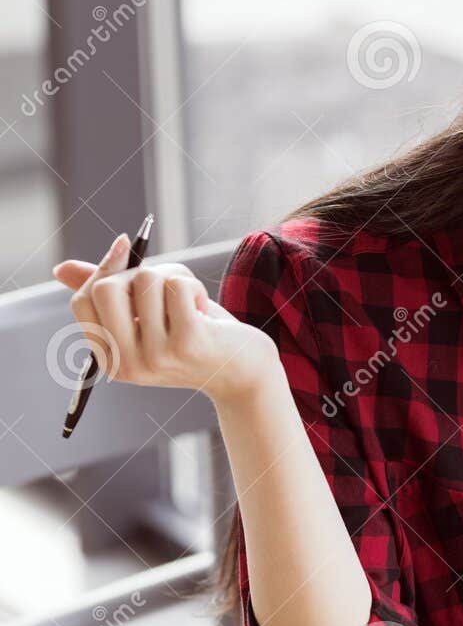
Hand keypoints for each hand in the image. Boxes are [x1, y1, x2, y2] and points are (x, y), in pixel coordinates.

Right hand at [52, 233, 277, 404]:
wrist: (241, 371)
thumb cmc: (192, 336)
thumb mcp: (146, 316)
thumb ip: (107, 294)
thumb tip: (59, 269)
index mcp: (110, 360)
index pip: (83, 300)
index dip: (103, 270)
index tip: (124, 254)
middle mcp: (127, 364)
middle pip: (106, 287)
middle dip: (136, 273)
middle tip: (162, 290)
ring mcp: (155, 356)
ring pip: (145, 279)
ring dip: (173, 279)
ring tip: (188, 306)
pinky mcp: (187, 343)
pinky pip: (176, 284)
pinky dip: (193, 286)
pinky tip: (202, 312)